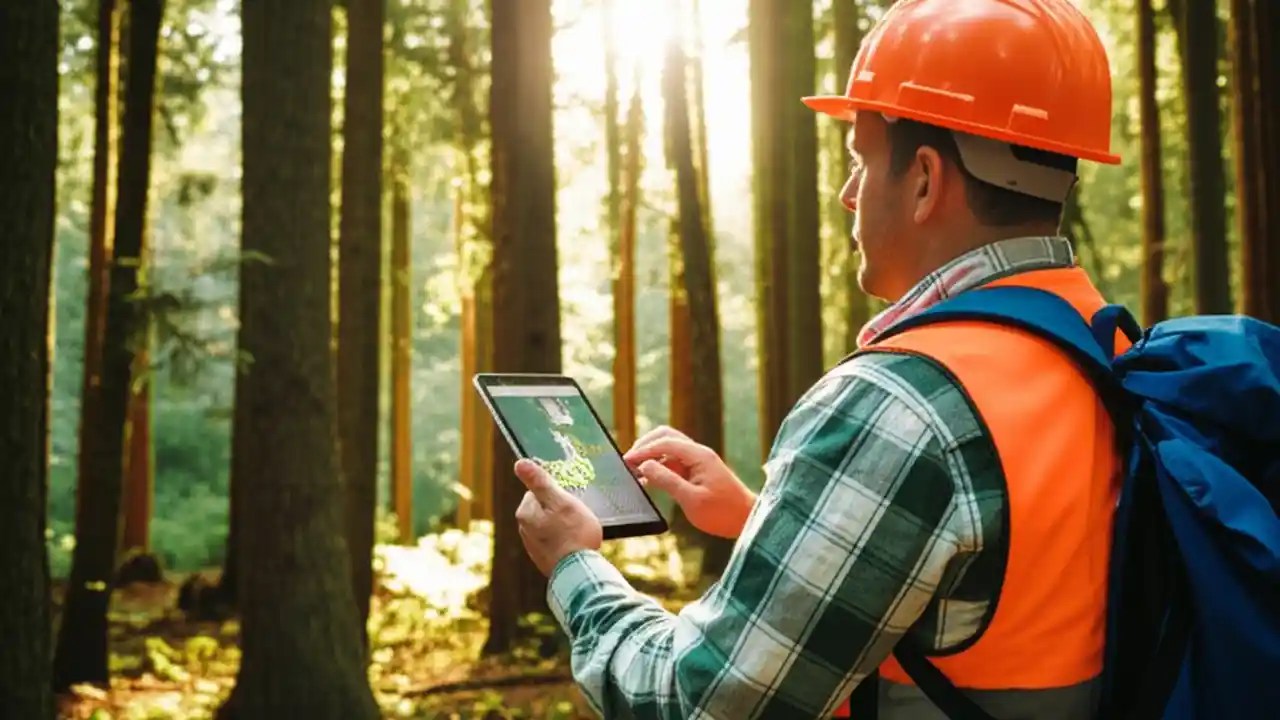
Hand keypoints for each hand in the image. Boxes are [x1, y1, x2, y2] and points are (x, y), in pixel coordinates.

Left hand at [514, 458, 603, 575]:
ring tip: (578, 534)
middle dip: (560, 510)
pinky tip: (575, 546)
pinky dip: (564, 542)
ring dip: (563, 527)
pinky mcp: (543, 559)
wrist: (578, 573)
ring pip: (550, 526)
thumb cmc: (573, 534)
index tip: (570, 502)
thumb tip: (520, 463)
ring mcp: (533, 546)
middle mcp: (524, 529)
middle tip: (577, 518)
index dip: (558, 494)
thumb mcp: (560, 500)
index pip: (539, 491)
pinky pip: (554, 542)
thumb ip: (540, 482)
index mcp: (525, 512)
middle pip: (545, 508)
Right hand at [624, 426, 755, 538]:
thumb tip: (645, 466)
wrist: (746, 519)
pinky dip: (660, 466)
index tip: (626, 461)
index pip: (665, 443)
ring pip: (669, 447)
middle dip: (646, 445)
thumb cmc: (722, 513)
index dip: (644, 450)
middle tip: (629, 461)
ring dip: (652, 455)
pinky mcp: (698, 471)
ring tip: (635, 470)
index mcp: (699, 456)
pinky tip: (649, 479)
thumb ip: (667, 480)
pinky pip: (674, 461)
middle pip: (666, 436)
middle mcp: (699, 453)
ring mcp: (699, 461)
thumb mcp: (691, 500)